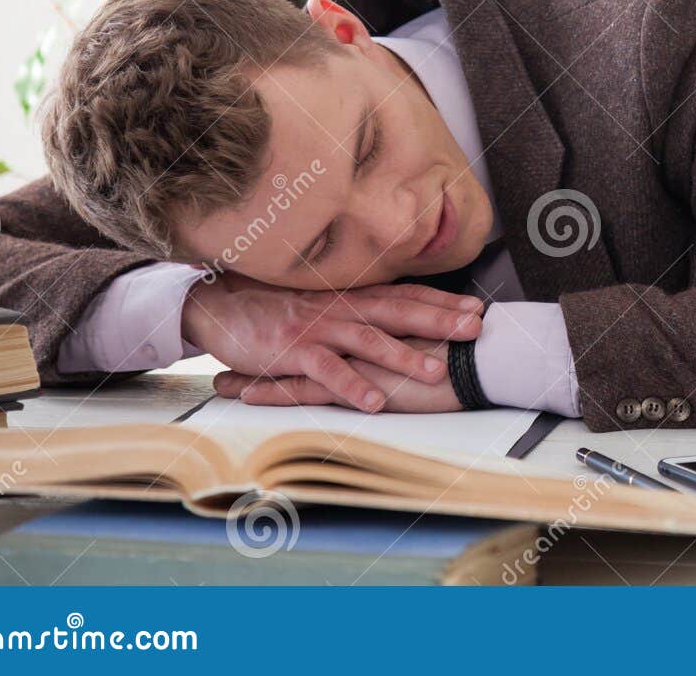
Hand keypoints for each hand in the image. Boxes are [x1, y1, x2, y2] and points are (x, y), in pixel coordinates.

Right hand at [182, 272, 482, 411]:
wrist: (218, 305)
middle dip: (440, 318)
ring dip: (404, 354)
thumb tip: (395, 319)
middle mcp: (339, 307)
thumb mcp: (322, 306)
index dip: (441, 300)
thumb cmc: (274, 309)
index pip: (404, 294)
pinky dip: (352, 385)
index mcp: (349, 296)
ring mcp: (317, 328)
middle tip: (476, 328)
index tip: (477, 307)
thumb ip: (355, 311)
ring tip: (436, 370)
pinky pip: (327, 370)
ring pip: (368, 339)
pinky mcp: (291, 351)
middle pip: (398, 310)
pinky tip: (374, 402)